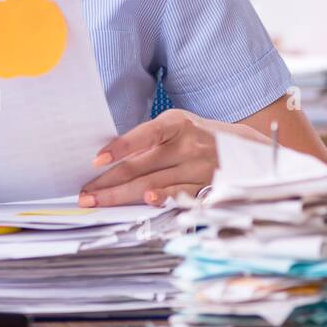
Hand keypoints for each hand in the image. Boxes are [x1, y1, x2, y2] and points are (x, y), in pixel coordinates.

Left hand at [79, 109, 219, 207]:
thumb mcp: (175, 127)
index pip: (145, 135)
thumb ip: (147, 141)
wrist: (241, 148)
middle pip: (141, 167)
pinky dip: (162, 200)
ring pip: (154, 185)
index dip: (120, 148)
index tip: (97, 160)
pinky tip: (147, 203)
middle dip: (108, 183)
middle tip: (85, 194)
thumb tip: (107, 161)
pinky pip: (178, 197)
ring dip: (123, 196)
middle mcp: (188, 145)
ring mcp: (198, 168)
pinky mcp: (205, 187)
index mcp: (176, 124)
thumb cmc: (194, 136)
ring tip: (99, 202)